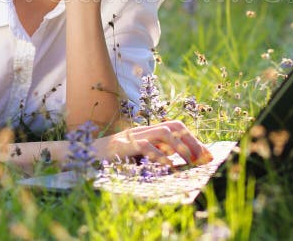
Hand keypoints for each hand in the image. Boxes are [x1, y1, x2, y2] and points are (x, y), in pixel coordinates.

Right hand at [94, 120, 212, 166]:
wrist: (85, 154)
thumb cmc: (112, 157)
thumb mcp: (138, 154)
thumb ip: (155, 152)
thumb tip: (177, 156)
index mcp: (148, 130)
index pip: (176, 127)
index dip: (193, 139)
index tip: (207, 154)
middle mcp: (143, 129)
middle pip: (174, 125)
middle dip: (192, 140)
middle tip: (203, 158)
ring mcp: (134, 135)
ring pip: (164, 131)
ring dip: (180, 146)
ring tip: (189, 160)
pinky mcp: (125, 145)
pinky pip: (147, 147)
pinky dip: (160, 157)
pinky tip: (169, 167)